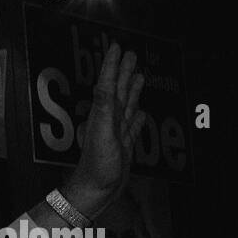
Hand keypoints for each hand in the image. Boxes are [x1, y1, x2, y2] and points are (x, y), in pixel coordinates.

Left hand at [66, 42, 147, 217]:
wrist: (95, 190)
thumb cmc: (97, 165)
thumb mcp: (101, 133)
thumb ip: (104, 109)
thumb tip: (105, 85)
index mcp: (103, 114)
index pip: (108, 84)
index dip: (112, 65)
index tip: (116, 47)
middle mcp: (109, 120)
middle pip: (118, 90)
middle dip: (123, 72)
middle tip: (130, 53)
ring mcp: (117, 133)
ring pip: (127, 105)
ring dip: (132, 89)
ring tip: (138, 75)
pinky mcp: (124, 146)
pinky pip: (133, 127)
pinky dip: (138, 118)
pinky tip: (141, 113)